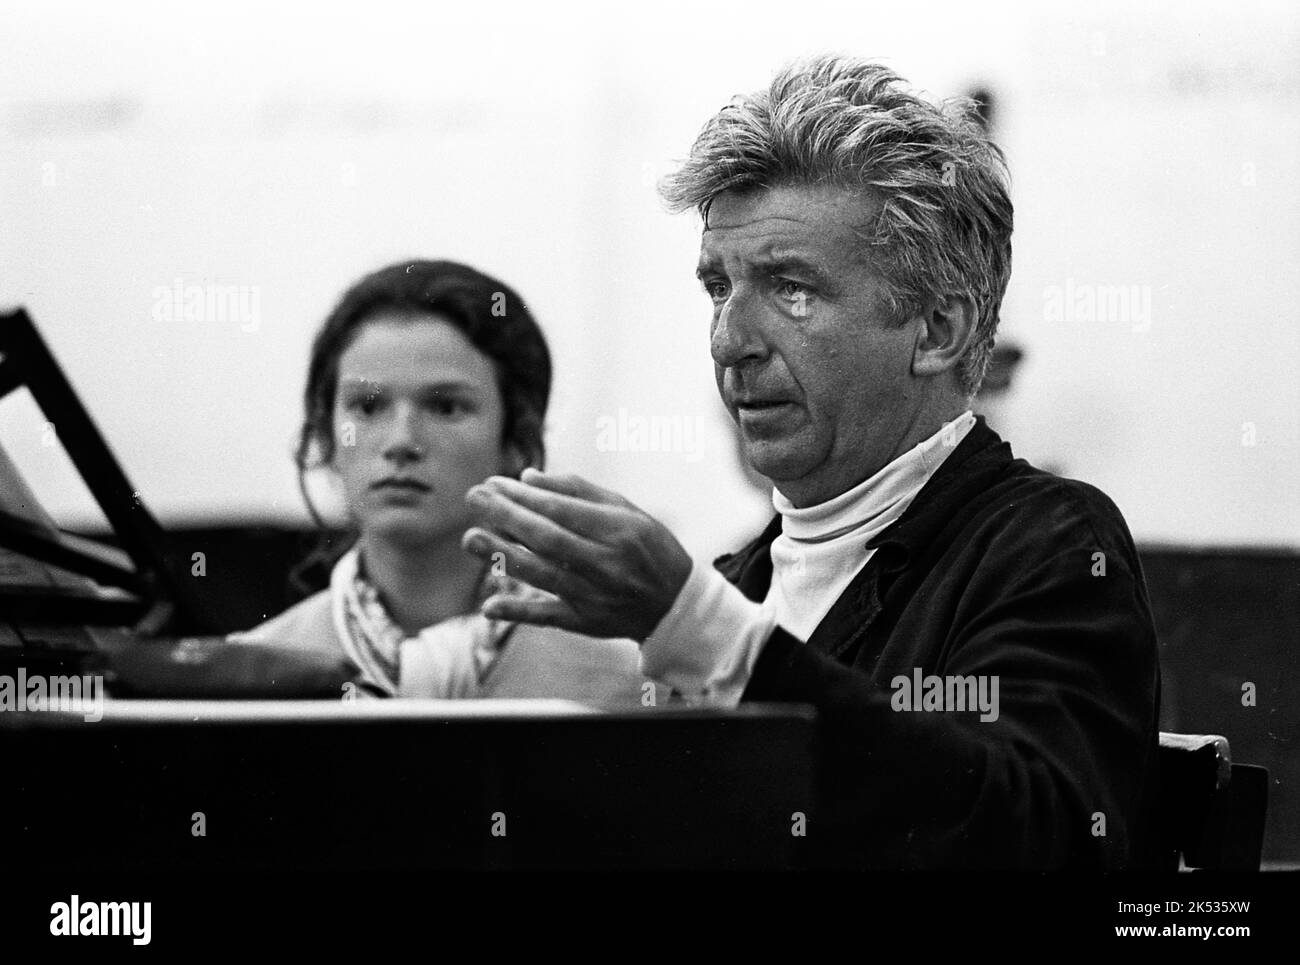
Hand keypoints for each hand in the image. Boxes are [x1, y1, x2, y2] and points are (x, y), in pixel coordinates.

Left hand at [461, 468, 693, 641]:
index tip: (494, 483)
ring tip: (471, 538)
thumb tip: (527, 478)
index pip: (563, 510)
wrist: (674, 605)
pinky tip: (490, 606)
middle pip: (547, 538)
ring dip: (504, 557)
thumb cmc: (648, 547)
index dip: (525, 496)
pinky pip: (549, 618)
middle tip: (472, 498)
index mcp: (619, 531)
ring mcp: (594, 595)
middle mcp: (606, 563)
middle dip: (507, 516)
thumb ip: (579, 492)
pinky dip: (520, 612)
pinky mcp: (586, 622)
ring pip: (543, 575)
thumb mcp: (626, 510)